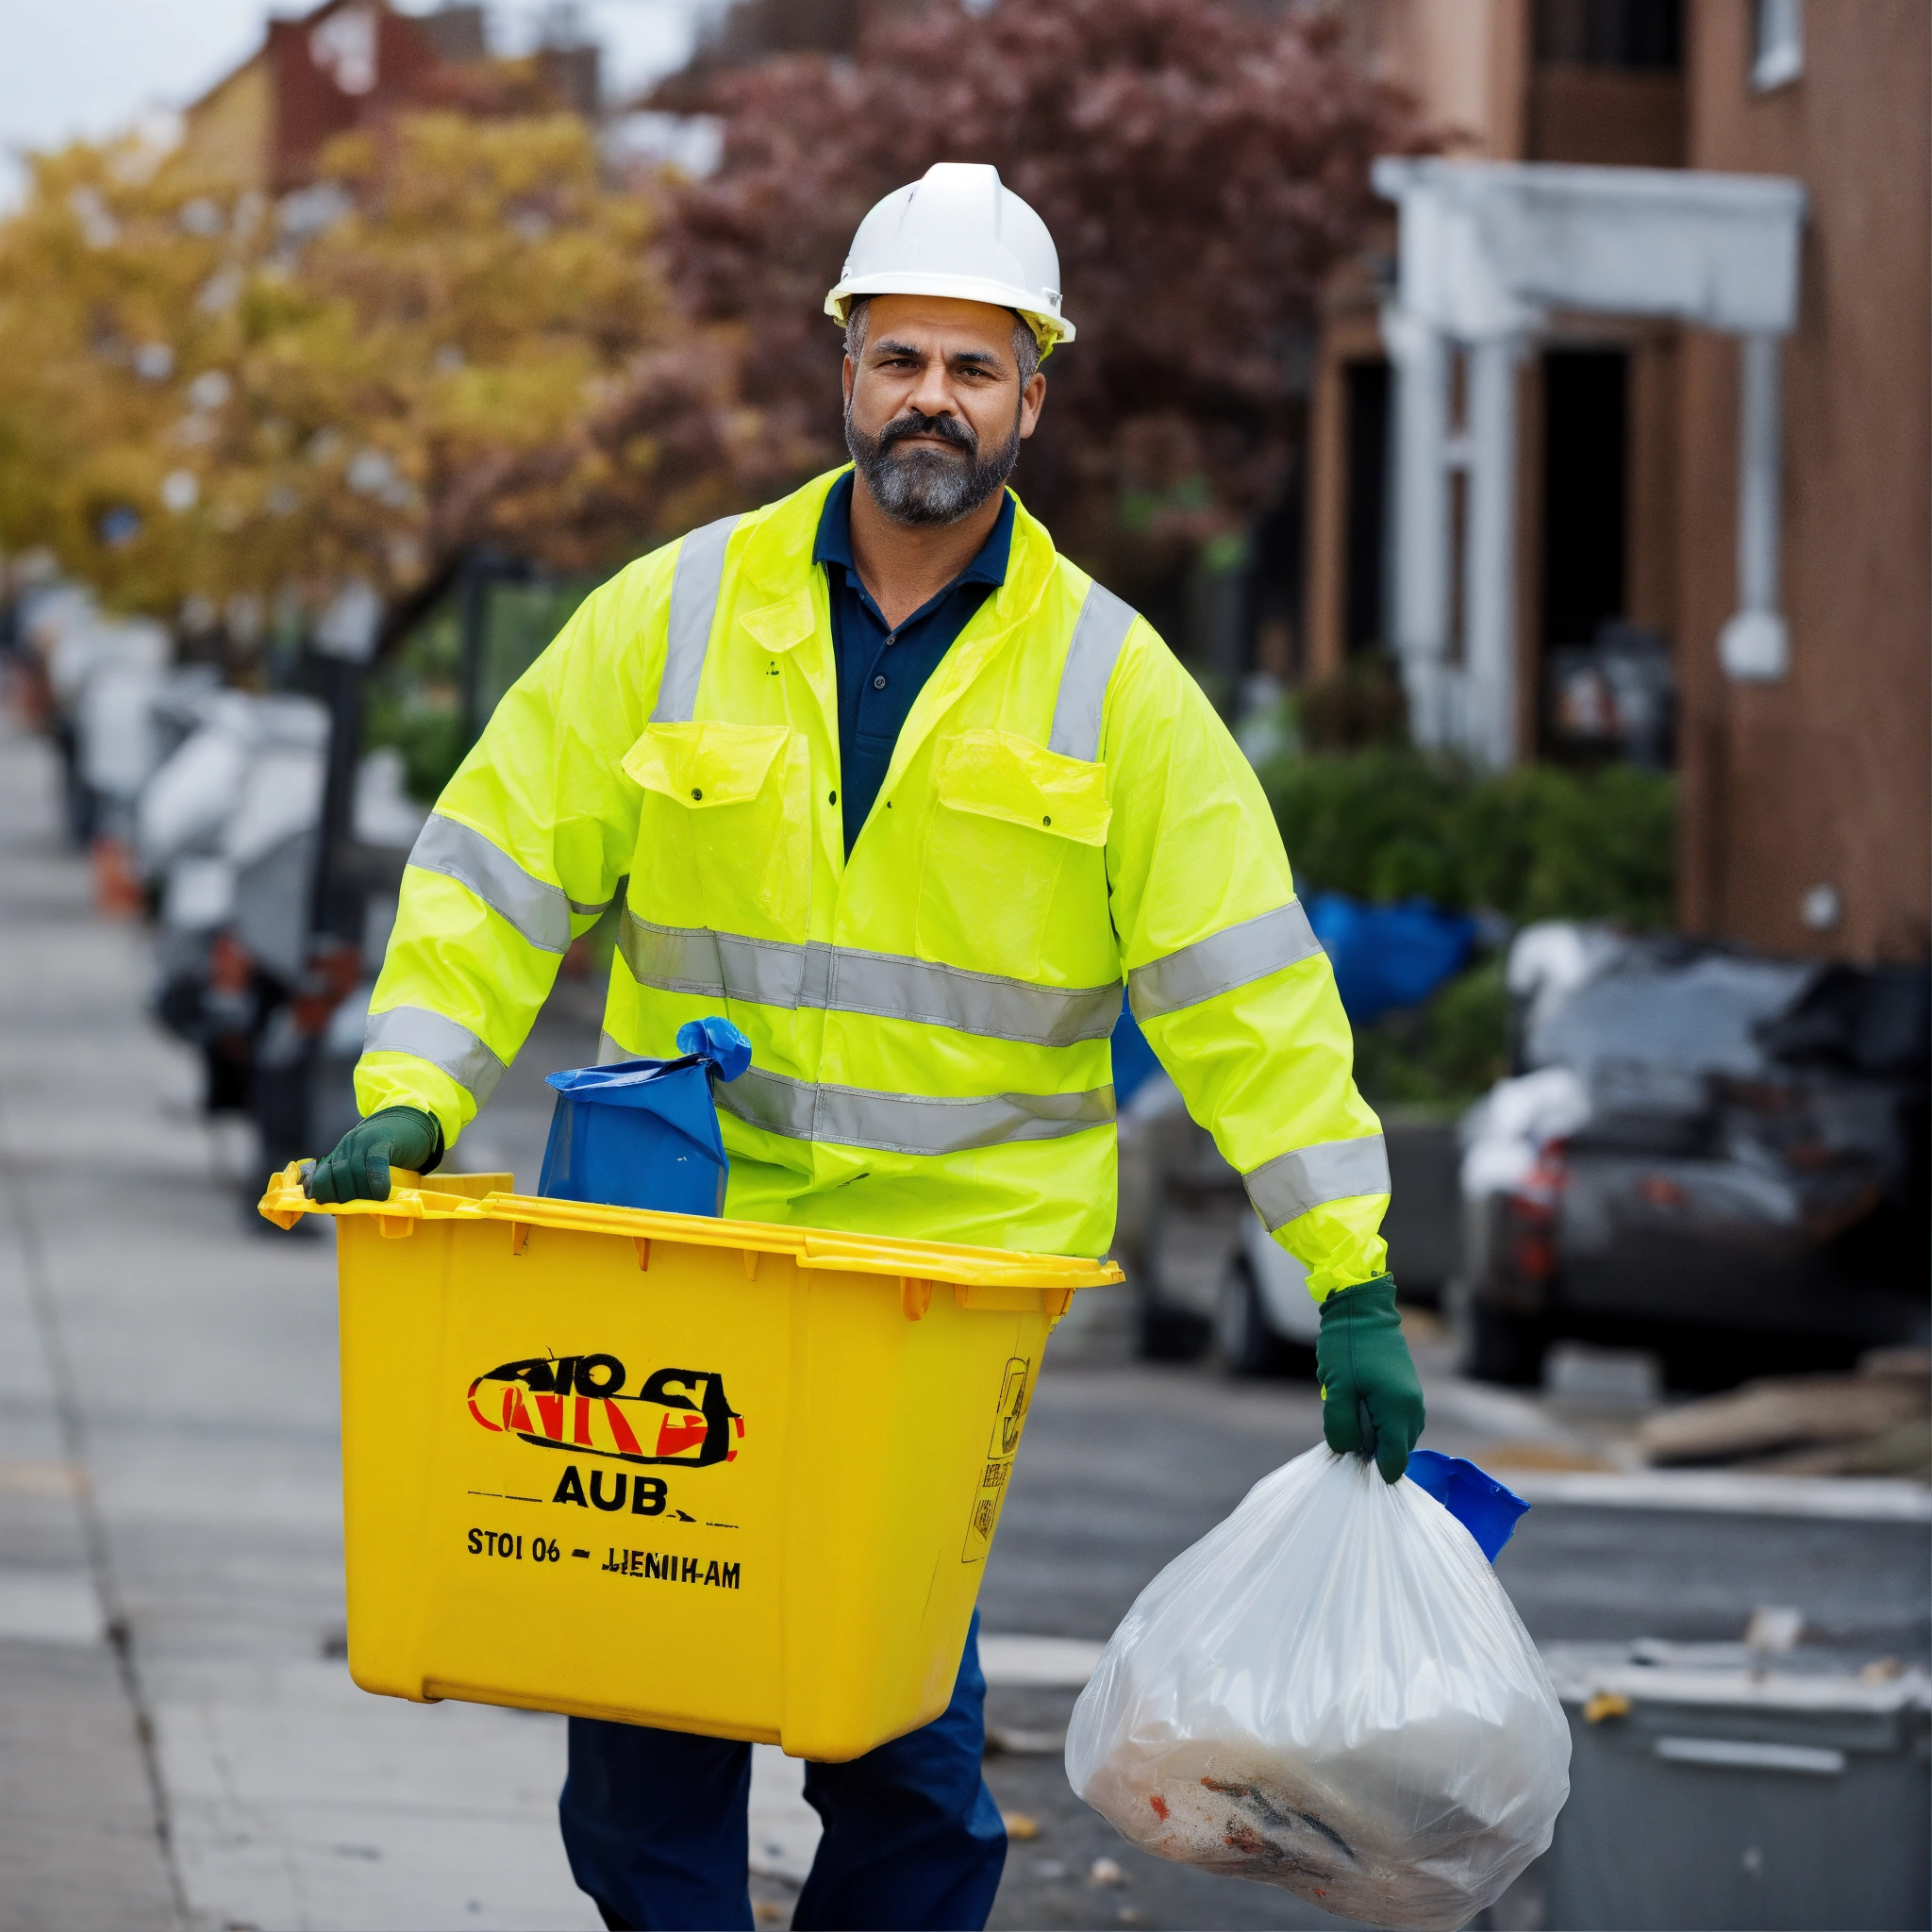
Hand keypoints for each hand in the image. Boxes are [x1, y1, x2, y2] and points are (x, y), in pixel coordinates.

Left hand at [304, 1107, 442, 1202]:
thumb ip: (350, 1180)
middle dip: (345, 1196)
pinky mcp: (383, 1140)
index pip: (321, 1176)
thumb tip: (335, 1210)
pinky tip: (382, 1192)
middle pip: (338, 1176)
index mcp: (341, 1152)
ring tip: (373, 1201)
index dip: (325, 1194)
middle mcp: (348, 1145)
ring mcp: (365, 1140)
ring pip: (354, 1170)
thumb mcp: (365, 1161)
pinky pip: (374, 1162)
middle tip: (360, 1206)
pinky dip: (376, 1180)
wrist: (412, 1117)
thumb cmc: (393, 1148)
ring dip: (361, 1192)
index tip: (334, 1208)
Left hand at [1316, 1275, 1424, 1482]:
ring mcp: (1414, 1401)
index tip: (1350, 1460)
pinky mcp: (1408, 1394)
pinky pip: (1395, 1422)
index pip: (1394, 1463)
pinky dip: (1377, 1421)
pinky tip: (1358, 1401)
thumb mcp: (1336, 1389)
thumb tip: (1348, 1452)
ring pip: (1394, 1438)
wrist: (1362, 1311)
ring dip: (1372, 1433)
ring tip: (1351, 1405)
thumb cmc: (1347, 1347)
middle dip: (1369, 1448)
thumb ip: (1341, 1426)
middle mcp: (1413, 1410)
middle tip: (1345, 1421)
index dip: (1371, 1470)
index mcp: (1399, 1410)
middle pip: (1394, 1452)